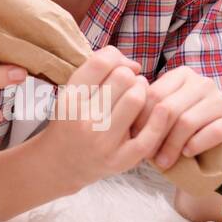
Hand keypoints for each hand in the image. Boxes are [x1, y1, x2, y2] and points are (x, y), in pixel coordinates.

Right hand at [39, 45, 165, 191]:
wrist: (60, 164)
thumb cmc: (70, 122)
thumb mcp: (70, 93)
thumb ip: (96, 73)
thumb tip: (134, 65)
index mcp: (70, 99)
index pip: (101, 63)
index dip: (116, 57)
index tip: (119, 66)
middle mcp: (84, 119)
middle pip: (122, 77)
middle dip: (129, 76)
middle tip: (127, 85)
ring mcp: (103, 141)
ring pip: (136, 99)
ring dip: (142, 92)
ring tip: (137, 97)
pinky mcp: (120, 160)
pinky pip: (148, 135)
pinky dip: (159, 119)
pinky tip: (160, 110)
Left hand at [128, 65, 221, 168]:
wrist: (210, 154)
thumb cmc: (178, 132)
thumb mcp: (159, 117)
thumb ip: (145, 109)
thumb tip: (120, 113)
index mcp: (182, 75)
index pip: (154, 94)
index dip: (141, 118)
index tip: (133, 137)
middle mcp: (203, 82)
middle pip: (169, 108)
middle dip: (155, 134)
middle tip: (147, 155)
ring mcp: (221, 99)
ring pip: (188, 121)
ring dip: (172, 145)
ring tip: (163, 161)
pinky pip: (213, 132)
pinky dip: (196, 144)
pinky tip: (186, 154)